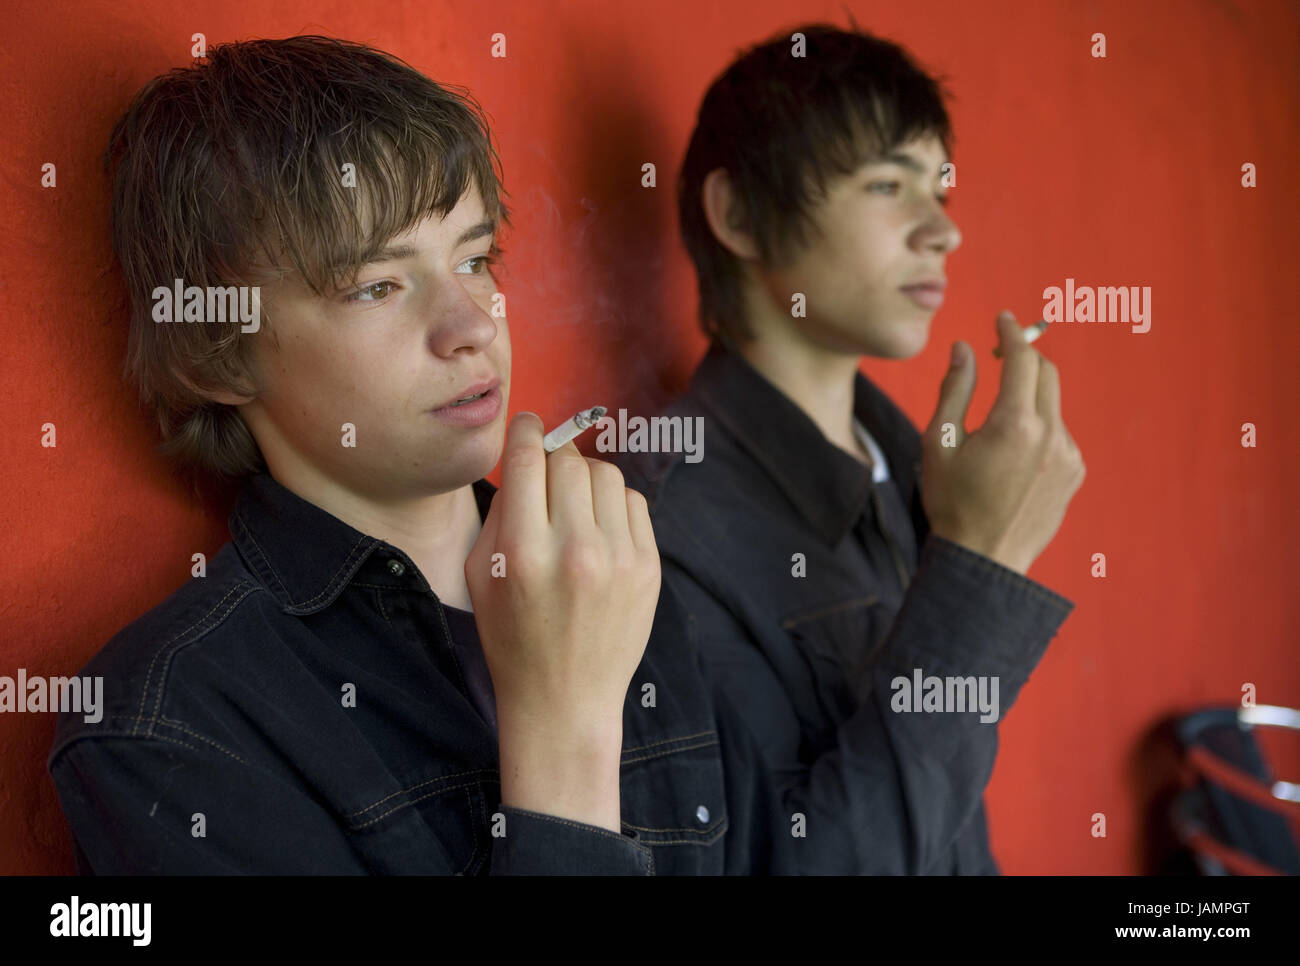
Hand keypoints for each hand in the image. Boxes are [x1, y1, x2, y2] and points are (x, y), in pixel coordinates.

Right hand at [464, 412, 660, 828]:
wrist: (564, 700)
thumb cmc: (512, 637)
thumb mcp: (482, 575)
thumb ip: (502, 511)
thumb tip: (527, 457)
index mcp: (524, 552)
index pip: (530, 459)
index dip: (527, 430)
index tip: (528, 426)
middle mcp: (575, 550)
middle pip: (570, 460)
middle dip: (554, 456)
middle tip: (547, 470)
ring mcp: (619, 559)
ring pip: (606, 475)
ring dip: (585, 478)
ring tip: (573, 505)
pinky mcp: (649, 568)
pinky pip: (634, 503)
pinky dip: (614, 505)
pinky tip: (598, 529)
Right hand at [921, 310, 1085, 574]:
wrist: (984, 560)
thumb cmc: (951, 501)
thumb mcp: (938, 443)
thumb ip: (955, 390)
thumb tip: (965, 349)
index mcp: (1015, 424)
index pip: (1022, 359)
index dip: (1011, 334)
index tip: (1003, 319)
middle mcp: (1051, 435)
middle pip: (1045, 373)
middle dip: (1023, 359)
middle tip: (997, 359)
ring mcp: (1068, 455)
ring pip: (1052, 405)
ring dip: (1028, 399)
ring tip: (994, 431)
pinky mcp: (1075, 472)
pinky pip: (1059, 434)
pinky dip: (1038, 429)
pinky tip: (1011, 459)